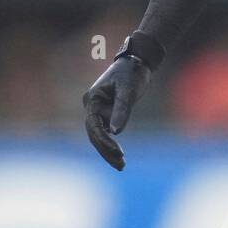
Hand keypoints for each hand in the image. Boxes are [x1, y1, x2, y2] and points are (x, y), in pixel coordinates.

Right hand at [83, 50, 151, 170]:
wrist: (137, 61)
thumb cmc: (131, 73)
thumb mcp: (128, 91)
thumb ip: (122, 110)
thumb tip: (116, 132)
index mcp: (91, 99)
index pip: (94, 126)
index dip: (104, 141)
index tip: (118, 152)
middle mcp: (91, 106)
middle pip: (94, 134)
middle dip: (106, 150)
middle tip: (121, 166)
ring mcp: (97, 110)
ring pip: (99, 135)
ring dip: (108, 150)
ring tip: (121, 165)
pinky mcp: (106, 112)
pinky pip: (105, 131)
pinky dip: (111, 143)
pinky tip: (119, 155)